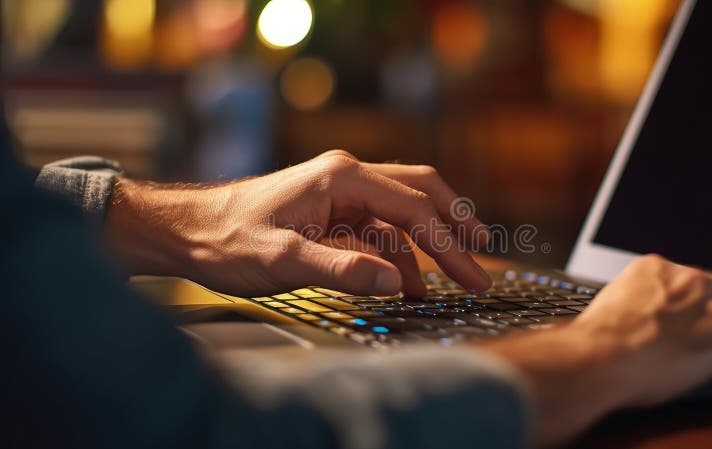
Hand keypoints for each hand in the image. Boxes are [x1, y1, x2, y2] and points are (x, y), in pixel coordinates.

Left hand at [104, 150, 490, 296]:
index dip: (447, 241)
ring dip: (429, 245)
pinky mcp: (334, 213)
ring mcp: (342, 194)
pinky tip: (407, 282)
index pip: (412, 207)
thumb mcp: (281, 258)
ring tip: (456, 279)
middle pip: (420, 193)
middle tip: (480, 264)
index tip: (472, 273)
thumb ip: (340, 269)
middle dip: (454, 228)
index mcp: (343, 178)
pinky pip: (379, 231)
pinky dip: (398, 255)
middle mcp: (348, 178)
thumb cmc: (227, 239)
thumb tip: (395, 281)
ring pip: (403, 212)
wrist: (189, 231)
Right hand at [478, 254, 711, 446]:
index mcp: (650, 270)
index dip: (696, 295)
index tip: (695, 307)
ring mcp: (709, 296)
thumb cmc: (596, 345)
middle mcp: (683, 276)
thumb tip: (621, 329)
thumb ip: (624, 312)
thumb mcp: (607, 314)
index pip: (686, 276)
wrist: (603, 354)